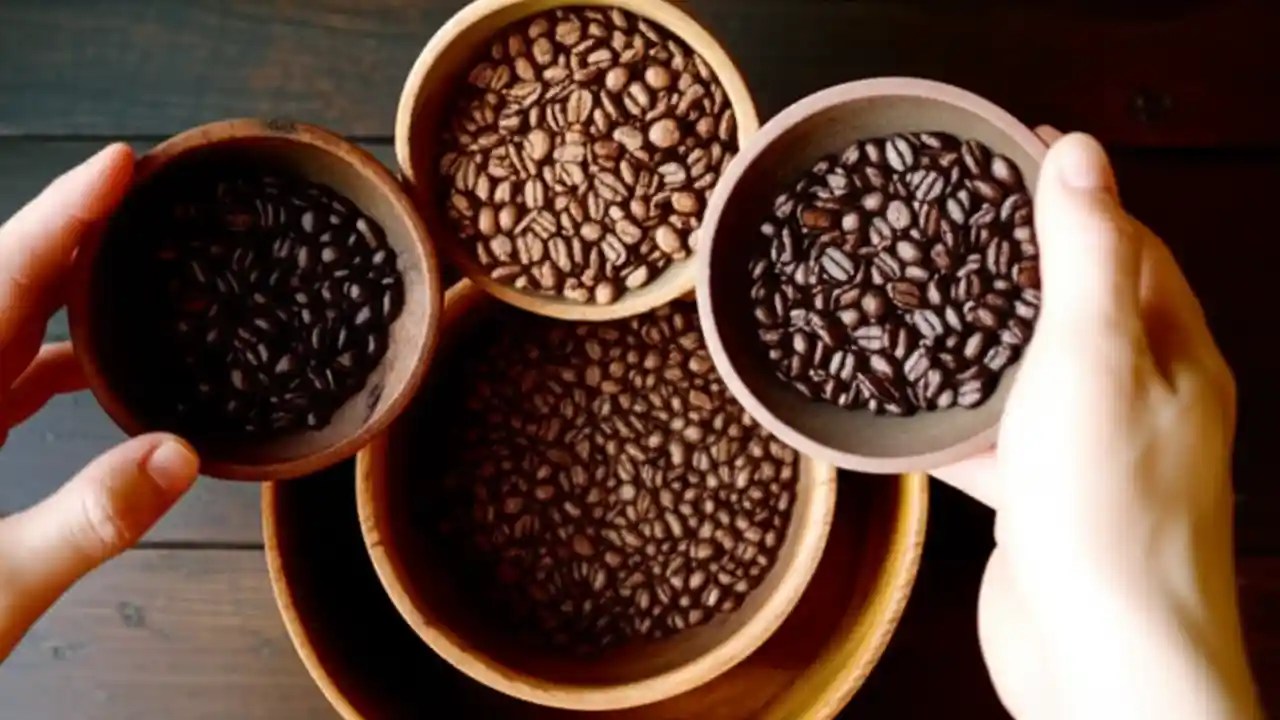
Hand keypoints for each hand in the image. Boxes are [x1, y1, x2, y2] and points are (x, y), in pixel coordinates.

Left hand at [0, 145, 199, 660]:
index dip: (64, 216)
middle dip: (74, 231)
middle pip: (3, 285)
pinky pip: (5, 373)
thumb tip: (178, 457)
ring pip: (4, 325)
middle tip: (145, 190)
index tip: (119, 163)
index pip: (2, 282)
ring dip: (69, 291)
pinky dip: (58, 356)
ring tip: (140, 262)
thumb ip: (84, 524)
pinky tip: (105, 364)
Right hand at [933, 132, 1258, 718]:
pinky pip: (998, 444)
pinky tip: (906, 417)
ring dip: (982, 346)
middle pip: (1078, 308)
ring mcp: (1093, 455)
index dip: (1073, 194)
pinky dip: (956, 426)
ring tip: (919, 306)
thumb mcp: (1093, 356)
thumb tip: (1080, 154)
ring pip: (1032, 378)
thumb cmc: (1109, 507)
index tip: (1009, 154)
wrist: (1102, 657)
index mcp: (1175, 353)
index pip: (1129, 244)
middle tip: (951, 225)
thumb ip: (1084, 256)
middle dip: (1018, 266)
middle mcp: (1144, 400)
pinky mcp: (1045, 504)